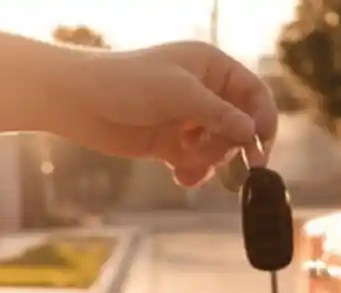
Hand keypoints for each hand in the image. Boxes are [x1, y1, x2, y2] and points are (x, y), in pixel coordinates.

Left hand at [57, 41, 277, 186]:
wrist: (77, 100)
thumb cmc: (126, 82)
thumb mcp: (180, 93)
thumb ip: (220, 114)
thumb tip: (252, 132)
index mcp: (212, 68)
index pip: (254, 95)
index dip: (263, 121)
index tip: (260, 150)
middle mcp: (204, 92)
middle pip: (240, 126)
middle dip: (229, 146)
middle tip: (217, 160)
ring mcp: (188, 118)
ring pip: (220, 148)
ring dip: (209, 161)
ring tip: (187, 164)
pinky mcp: (172, 142)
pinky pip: (198, 162)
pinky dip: (194, 172)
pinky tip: (181, 176)